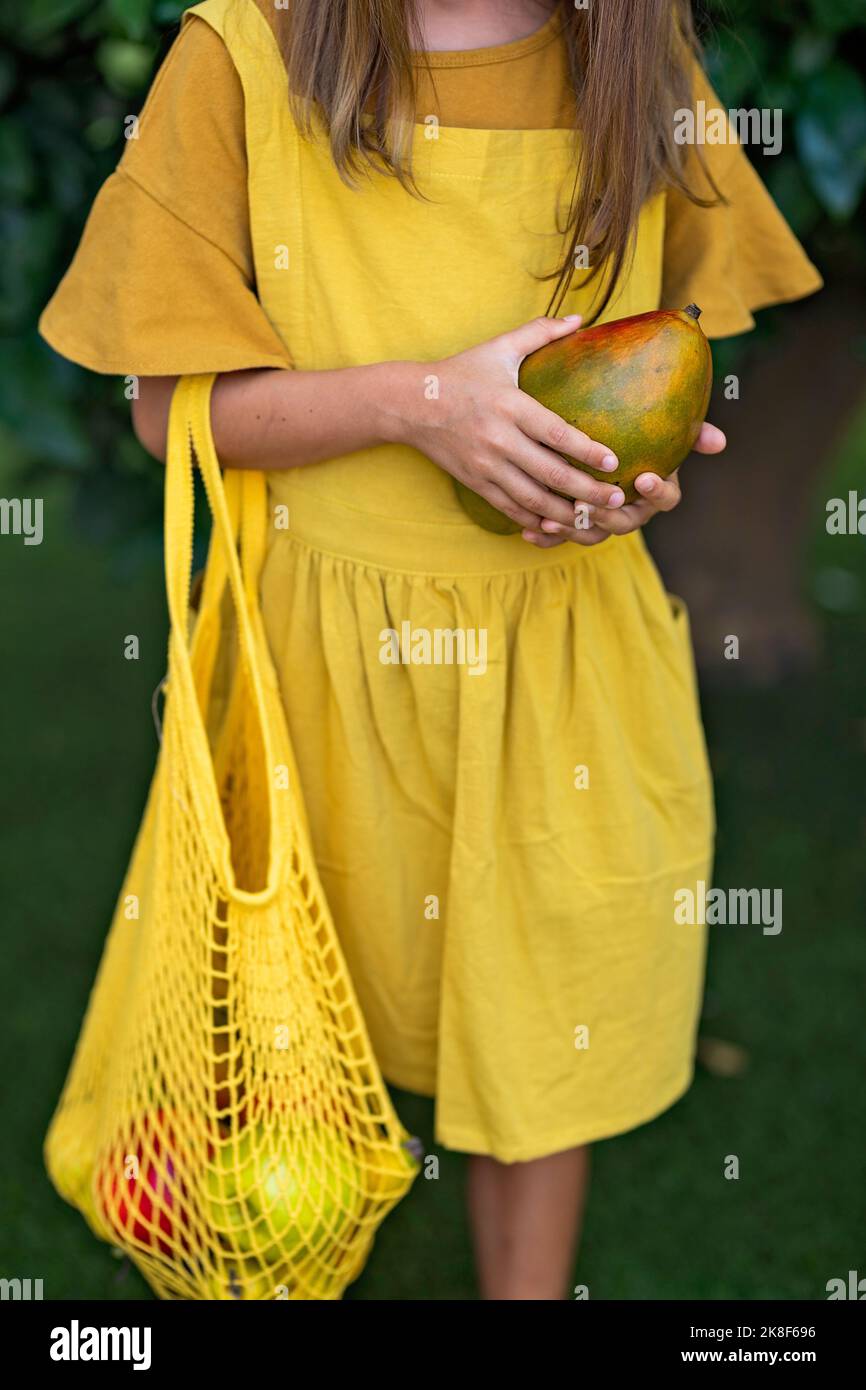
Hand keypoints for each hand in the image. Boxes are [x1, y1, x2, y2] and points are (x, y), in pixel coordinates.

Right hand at [386, 315, 625, 530]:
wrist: (410, 404)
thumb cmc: (460, 373)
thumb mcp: (499, 348)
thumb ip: (540, 332)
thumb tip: (578, 318)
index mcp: (510, 405)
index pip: (556, 433)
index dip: (587, 450)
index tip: (613, 461)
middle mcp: (499, 439)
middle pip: (550, 472)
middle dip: (587, 489)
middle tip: (617, 496)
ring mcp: (486, 465)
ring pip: (532, 498)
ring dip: (565, 513)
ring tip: (593, 519)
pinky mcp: (475, 482)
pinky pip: (509, 508)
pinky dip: (533, 519)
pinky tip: (555, 525)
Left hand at [522, 422, 726, 546]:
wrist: (589, 439)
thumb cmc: (633, 427)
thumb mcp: (659, 424)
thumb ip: (689, 431)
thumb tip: (720, 442)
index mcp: (656, 489)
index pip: (666, 498)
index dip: (658, 492)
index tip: (643, 477)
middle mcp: (631, 509)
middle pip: (625, 523)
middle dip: (605, 516)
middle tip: (587, 504)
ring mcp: (602, 521)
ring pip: (593, 535)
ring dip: (574, 530)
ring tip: (553, 519)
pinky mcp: (575, 525)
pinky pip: (564, 538)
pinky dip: (548, 539)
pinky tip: (529, 532)